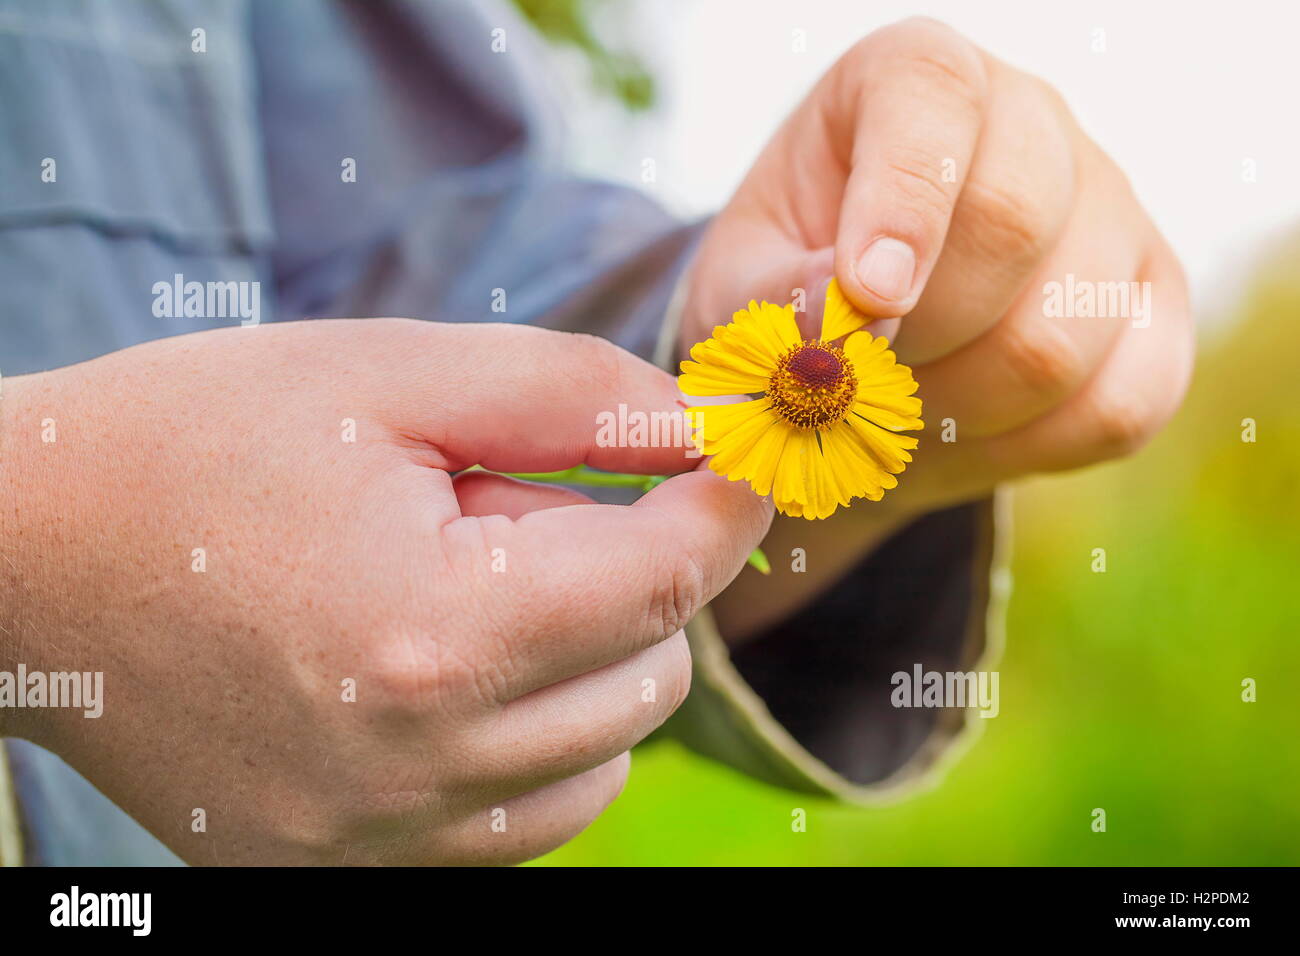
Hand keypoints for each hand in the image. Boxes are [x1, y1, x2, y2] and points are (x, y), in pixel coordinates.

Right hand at [0, 320, 769, 863]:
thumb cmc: (196, 442)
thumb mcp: (386, 376)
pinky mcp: (347, 866)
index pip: (661, 583)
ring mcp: (381, 838)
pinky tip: (452, 663)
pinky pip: (526, 817)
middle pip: (648, 675)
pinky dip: (534, 738)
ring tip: (465, 584)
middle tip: (514, 507)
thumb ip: (565, 396)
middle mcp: (416, 767)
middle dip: (627, 573)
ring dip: (586, 661)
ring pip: (603, 758)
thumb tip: (699, 428)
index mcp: (429, 633)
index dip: (721, 509)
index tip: (738, 459)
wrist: (26, 557)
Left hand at [684, 17, 1192, 638]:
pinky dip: (1025, 449)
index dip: (902, 206)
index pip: (931, 102)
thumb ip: (770, 293)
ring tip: (895, 407)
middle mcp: (1033, 124)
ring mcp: (1112, 214)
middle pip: (1012, 225)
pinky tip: (963, 431)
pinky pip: (1119, 405)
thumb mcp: (739, 286)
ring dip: (954, 409)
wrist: (853, 361)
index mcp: (915, 79)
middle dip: (915, 335)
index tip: (866, 299)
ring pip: (1061, 338)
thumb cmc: (785, 294)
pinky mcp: (1155, 311)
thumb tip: (840, 309)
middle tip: (853, 376)